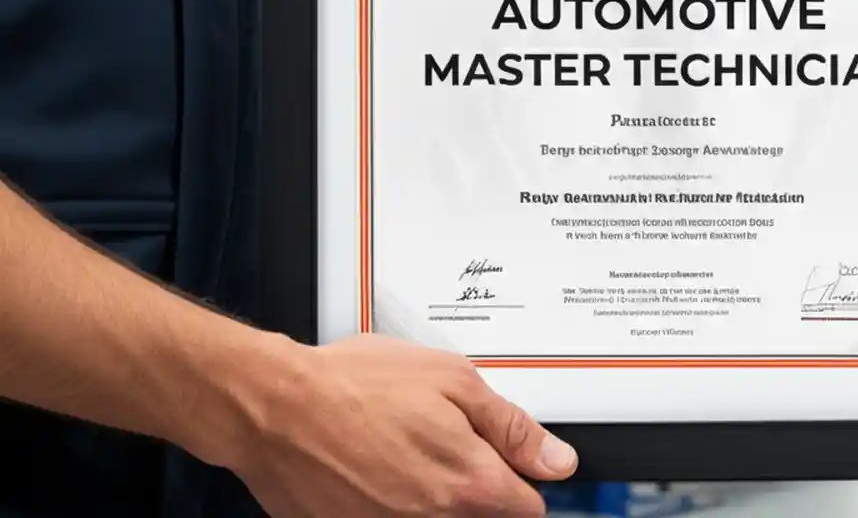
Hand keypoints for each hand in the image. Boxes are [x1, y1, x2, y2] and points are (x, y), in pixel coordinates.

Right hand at [232, 335, 577, 516]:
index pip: (529, 508)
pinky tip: (373, 471)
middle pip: (484, 517)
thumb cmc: (353, 386)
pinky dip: (391, 503)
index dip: (521, 478)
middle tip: (442, 446)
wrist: (273, 406)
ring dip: (432, 496)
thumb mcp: (452, 380)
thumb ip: (511, 427)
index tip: (506, 463)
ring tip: (401, 453)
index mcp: (469, 484)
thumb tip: (556, 460)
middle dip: (475, 486)